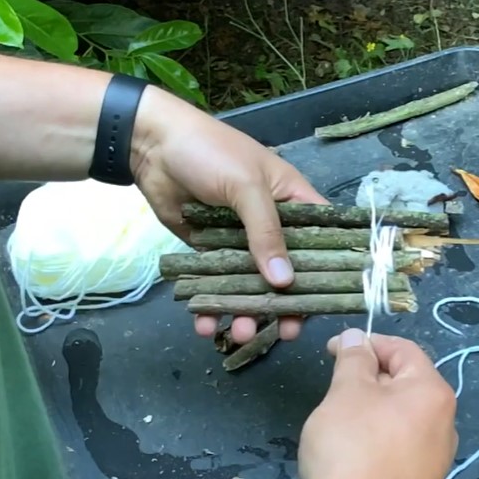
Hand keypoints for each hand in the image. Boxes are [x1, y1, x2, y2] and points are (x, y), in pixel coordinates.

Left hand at [130, 88, 328, 344]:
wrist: (150, 145)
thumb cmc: (210, 152)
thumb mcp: (246, 187)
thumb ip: (266, 233)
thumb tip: (285, 282)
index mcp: (292, 202)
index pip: (321, 240)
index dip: (327, 272)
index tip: (326, 304)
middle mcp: (271, 226)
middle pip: (287, 273)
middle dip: (286, 305)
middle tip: (285, 333)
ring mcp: (240, 241)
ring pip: (252, 285)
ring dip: (249, 312)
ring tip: (240, 334)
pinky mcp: (209, 252)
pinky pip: (217, 285)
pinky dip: (213, 305)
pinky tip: (205, 323)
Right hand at [264, 329, 458, 478]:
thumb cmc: (351, 448)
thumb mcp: (346, 392)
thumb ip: (353, 360)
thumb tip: (357, 338)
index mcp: (434, 394)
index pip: (404, 350)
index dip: (368, 343)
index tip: (333, 349)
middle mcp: (445, 426)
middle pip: (405, 387)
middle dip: (369, 382)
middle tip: (333, 390)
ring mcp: (436, 463)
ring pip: (401, 423)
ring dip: (370, 416)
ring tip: (338, 428)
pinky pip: (398, 455)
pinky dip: (374, 447)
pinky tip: (349, 464)